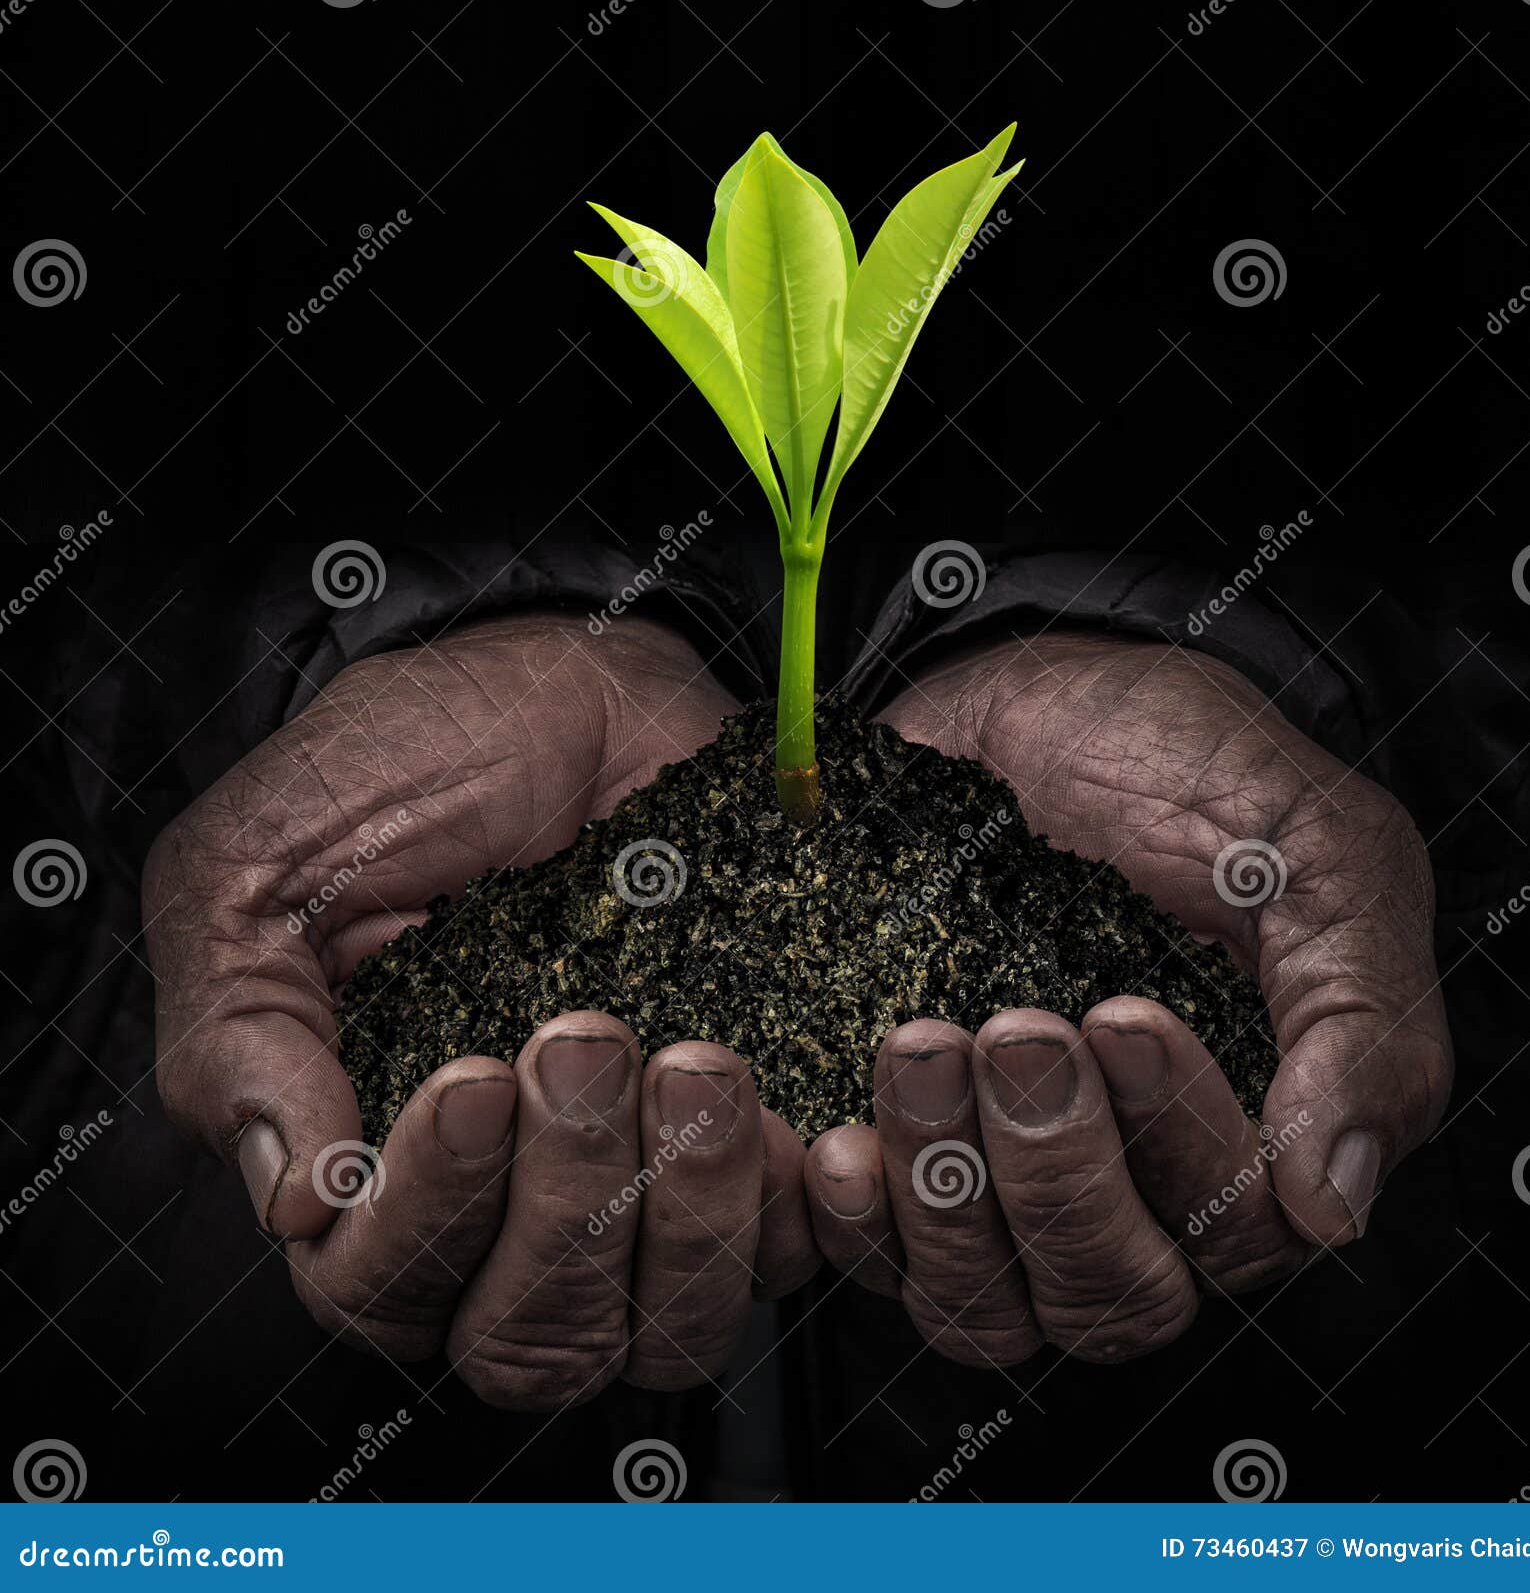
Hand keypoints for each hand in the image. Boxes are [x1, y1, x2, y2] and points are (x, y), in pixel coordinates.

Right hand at [144, 612, 818, 1408]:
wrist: (574, 675)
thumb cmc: (408, 764)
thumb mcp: (266, 871)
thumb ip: (242, 1034)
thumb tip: (298, 1206)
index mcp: (377, 1156)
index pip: (384, 1292)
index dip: (426, 1221)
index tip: (474, 1079)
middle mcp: (510, 1195)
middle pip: (534, 1339)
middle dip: (563, 1214)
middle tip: (585, 1044)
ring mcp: (642, 1173)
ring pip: (671, 1321)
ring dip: (689, 1211)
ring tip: (695, 1059)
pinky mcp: (758, 1129)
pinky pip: (803, 1240)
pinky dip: (803, 1198)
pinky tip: (793, 1105)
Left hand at [805, 630, 1450, 1366]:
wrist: (1026, 690)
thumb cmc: (1183, 764)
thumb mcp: (1318, 857)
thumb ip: (1361, 1021)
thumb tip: (1330, 1207)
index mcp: (1246, 1123)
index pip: (1233, 1232)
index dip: (1179, 1147)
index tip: (1120, 1014)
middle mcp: (1125, 1174)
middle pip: (1105, 1295)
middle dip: (1056, 1175)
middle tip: (1014, 1029)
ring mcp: (999, 1171)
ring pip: (983, 1302)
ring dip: (943, 1194)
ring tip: (917, 1042)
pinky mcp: (895, 1141)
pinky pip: (865, 1257)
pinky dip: (849, 1222)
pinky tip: (834, 1141)